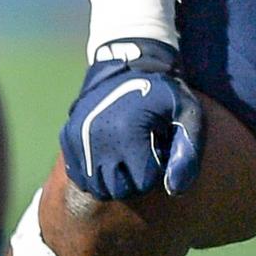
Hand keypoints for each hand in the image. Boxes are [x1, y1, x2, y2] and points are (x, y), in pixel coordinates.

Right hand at [59, 38, 205, 200]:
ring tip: (127, 153)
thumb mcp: (187, 113)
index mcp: (128, 134)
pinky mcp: (67, 138)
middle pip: (118, 189)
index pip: (143, 183)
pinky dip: (95, 172)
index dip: (156, 169)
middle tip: (143, 153)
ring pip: (97, 187)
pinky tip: (110, 153)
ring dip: (114, 179)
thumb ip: (188, 151)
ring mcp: (78, 140)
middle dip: (135, 179)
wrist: (128, 64)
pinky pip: (80, 176)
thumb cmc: (163, 92)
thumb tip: (175, 190)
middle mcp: (97, 140)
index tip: (159, 148)